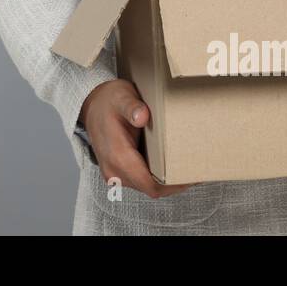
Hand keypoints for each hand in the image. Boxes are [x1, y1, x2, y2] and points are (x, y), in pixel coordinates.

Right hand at [79, 79, 194, 197]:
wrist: (91, 105)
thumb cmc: (108, 101)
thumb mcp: (121, 97)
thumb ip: (131, 106)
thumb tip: (142, 116)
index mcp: (117, 155)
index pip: (149, 184)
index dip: (173, 185)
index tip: (192, 176)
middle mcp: (113, 170)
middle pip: (150, 188)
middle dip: (173, 183)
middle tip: (195, 170)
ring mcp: (114, 174)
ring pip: (145, 187)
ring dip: (165, 181)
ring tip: (185, 167)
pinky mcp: (116, 172)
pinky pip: (139, 182)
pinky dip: (155, 177)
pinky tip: (168, 165)